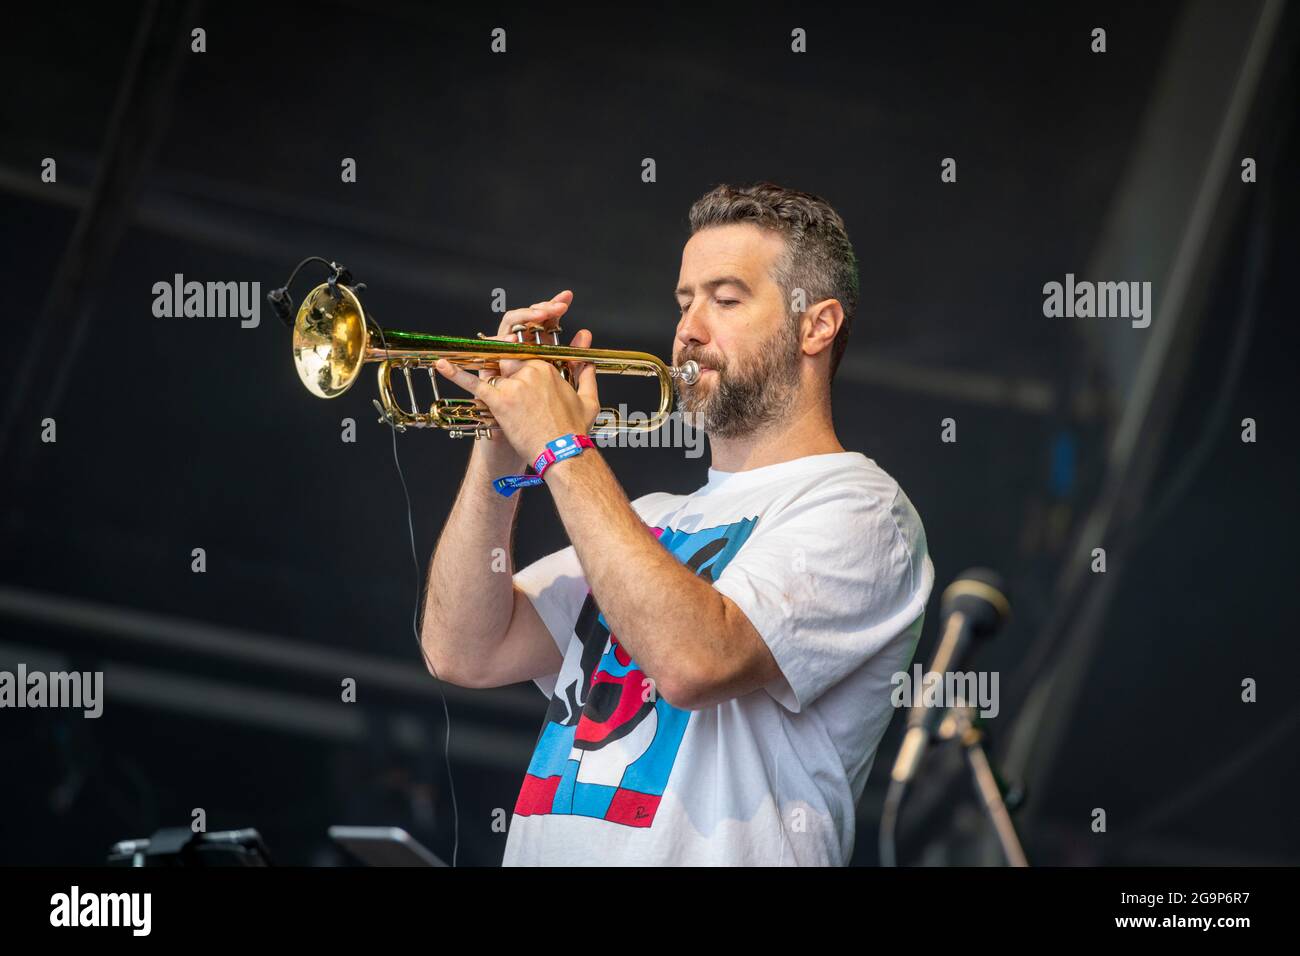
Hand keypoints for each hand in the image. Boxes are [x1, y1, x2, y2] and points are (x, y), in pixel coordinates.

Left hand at [436, 312, 599, 466]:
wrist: (564, 454)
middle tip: (510, 394)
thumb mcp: (587, 397)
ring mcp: (514, 385)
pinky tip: (441, 364)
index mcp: (547, 368)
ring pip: (493, 372)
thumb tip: (588, 348)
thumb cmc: (575, 431)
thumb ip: (585, 370)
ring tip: (494, 392)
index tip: (517, 378)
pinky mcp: (501, 401)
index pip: (523, 355)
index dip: (517, 364)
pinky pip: (473, 383)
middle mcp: (529, 371)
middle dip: (503, 372)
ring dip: (490, 378)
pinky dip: (455, 373)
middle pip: (505, 361)